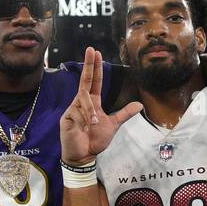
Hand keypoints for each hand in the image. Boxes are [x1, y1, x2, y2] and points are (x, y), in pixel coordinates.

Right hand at [60, 47, 141, 164]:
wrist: (84, 156)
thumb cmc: (95, 140)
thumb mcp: (113, 125)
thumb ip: (124, 114)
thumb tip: (140, 104)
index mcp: (92, 102)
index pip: (94, 81)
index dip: (95, 67)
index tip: (96, 53)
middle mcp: (81, 103)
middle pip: (85, 80)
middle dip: (88, 65)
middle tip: (91, 50)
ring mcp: (73, 109)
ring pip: (82, 100)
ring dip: (91, 112)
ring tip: (95, 124)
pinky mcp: (66, 118)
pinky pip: (76, 113)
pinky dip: (84, 121)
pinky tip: (84, 129)